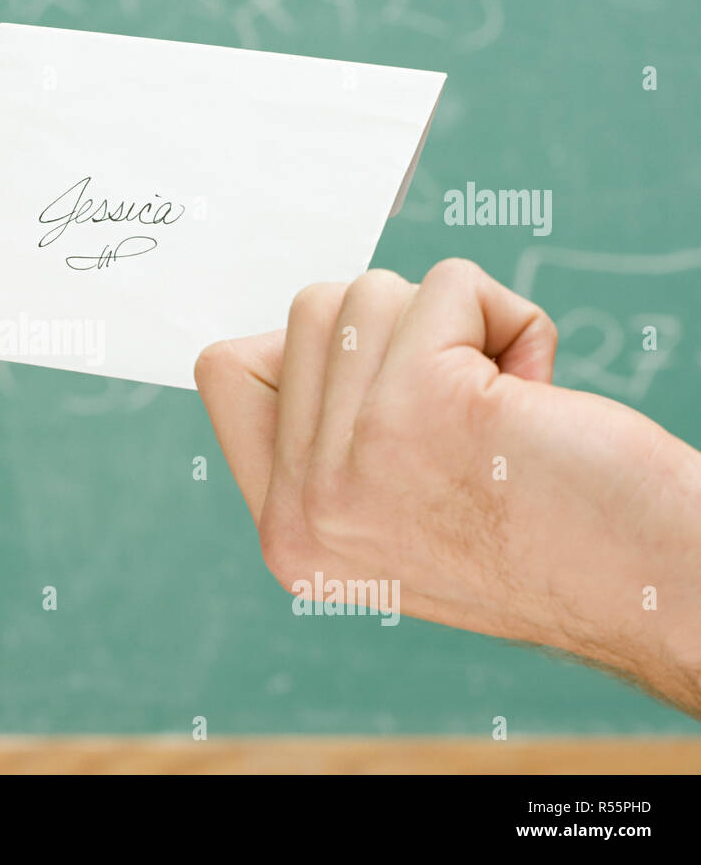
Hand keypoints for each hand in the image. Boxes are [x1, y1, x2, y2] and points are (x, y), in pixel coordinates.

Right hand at [195, 259, 700, 713]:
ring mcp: (348, 461)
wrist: (654, 590)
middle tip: (462, 409)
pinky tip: (535, 395)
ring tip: (500, 404)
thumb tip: (315, 321)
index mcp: (287, 535)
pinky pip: (447, 286)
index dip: (305, 349)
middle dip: (398, 332)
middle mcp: (301, 509)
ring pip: (366, 292)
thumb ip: (327, 432)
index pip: (224, 372)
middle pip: (305, 313)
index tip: (385, 386)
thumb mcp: (393, 508)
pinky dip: (508, 318)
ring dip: (453, 324)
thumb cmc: (546, 536)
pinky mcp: (415, 407)